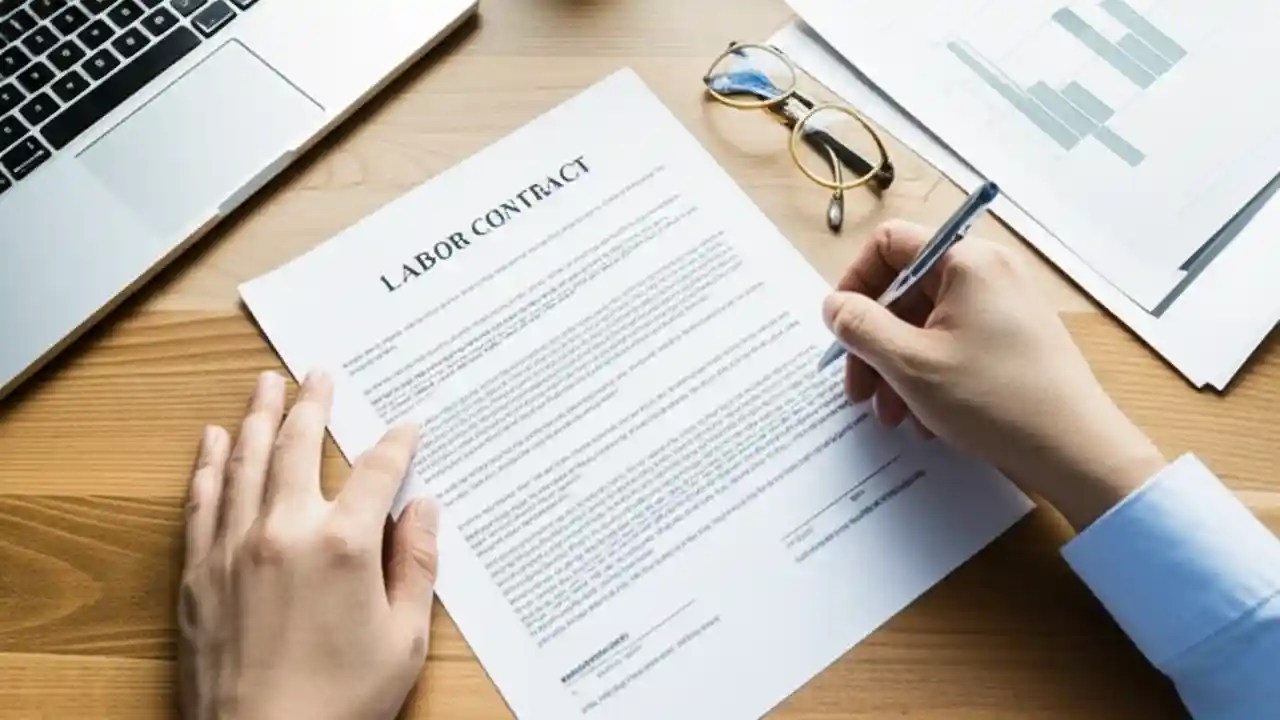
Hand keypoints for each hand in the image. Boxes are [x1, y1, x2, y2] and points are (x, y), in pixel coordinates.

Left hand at [178, 370, 439, 719]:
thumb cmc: (341, 703)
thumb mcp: (405, 639)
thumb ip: (417, 565)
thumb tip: (424, 511)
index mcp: (345, 545)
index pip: (377, 471)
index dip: (397, 443)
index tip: (407, 427)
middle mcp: (286, 531)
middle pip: (301, 446)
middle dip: (313, 403)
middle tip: (317, 374)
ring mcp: (235, 548)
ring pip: (248, 462)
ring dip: (259, 417)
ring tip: (266, 384)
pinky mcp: (199, 573)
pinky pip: (202, 501)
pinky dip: (210, 465)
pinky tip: (215, 441)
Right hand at [822, 220, 1165, 529]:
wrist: (1075, 450)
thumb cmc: (995, 400)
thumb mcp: (910, 363)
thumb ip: (861, 327)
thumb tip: (834, 306)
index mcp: (966, 261)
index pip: (889, 245)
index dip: (855, 284)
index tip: (842, 329)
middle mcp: (988, 273)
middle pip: (905, 292)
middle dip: (874, 344)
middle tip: (858, 390)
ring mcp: (1003, 307)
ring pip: (925, 325)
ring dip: (897, 369)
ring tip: (892, 415)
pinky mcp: (1012, 340)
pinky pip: (953, 345)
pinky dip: (929, 377)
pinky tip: (924, 419)